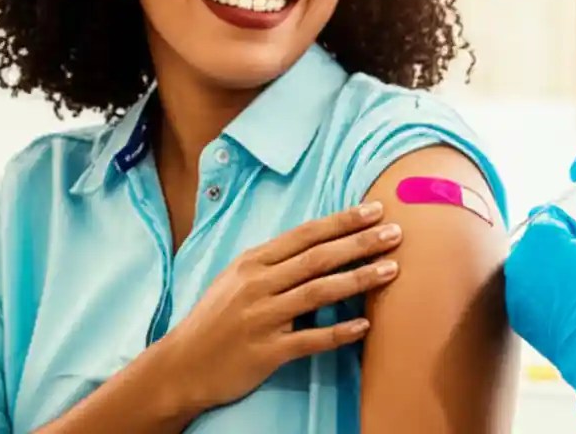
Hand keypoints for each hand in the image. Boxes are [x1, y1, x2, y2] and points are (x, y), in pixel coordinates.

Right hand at [160, 202, 402, 410]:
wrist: (180, 366)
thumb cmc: (214, 320)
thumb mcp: (235, 280)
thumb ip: (273, 264)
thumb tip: (318, 246)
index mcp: (252, 262)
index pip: (305, 235)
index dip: (342, 221)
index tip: (375, 210)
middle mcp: (257, 285)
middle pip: (317, 258)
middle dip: (360, 242)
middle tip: (395, 233)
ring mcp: (262, 318)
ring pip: (318, 292)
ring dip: (358, 279)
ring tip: (391, 269)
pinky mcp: (266, 352)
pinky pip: (309, 340)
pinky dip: (338, 333)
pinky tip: (365, 326)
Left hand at [505, 206, 575, 428]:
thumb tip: (571, 235)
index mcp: (541, 234)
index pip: (548, 217)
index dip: (565, 227)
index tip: (575, 240)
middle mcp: (519, 254)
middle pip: (533, 243)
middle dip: (549, 251)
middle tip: (575, 270)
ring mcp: (512, 284)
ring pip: (527, 270)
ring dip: (541, 275)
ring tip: (568, 293)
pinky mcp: (513, 310)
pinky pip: (524, 296)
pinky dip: (537, 299)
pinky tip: (558, 310)